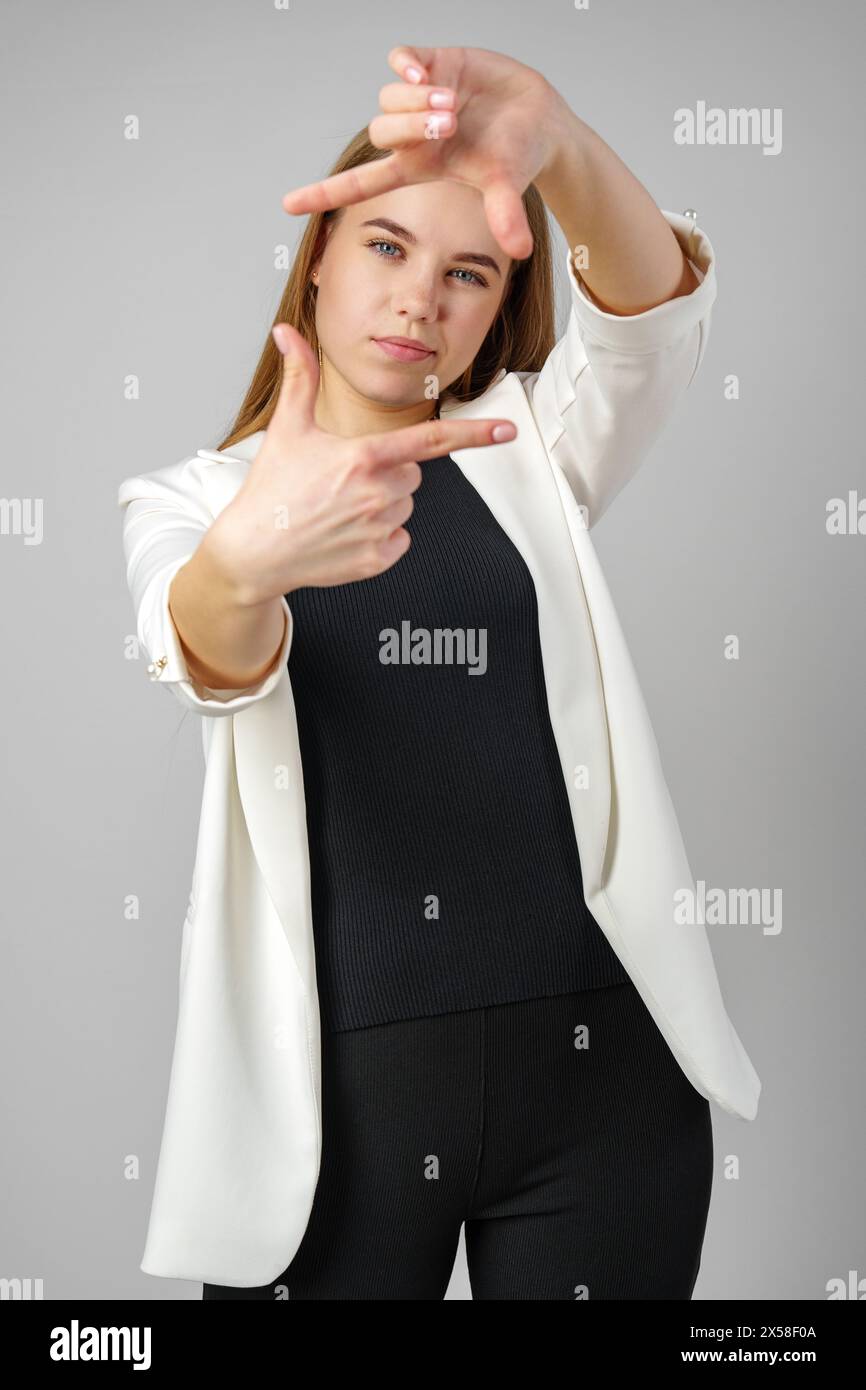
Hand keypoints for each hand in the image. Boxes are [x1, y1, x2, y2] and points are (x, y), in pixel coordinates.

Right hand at [206, 323, 517, 601]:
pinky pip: (399, 540)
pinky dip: (379, 537)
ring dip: (383, 506)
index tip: (507, 430)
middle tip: (345, 481)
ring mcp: (378, 529)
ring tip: (340, 509)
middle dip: (389, 473)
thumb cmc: (271, 489)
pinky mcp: (377, 559)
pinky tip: (345, 534)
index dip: (475, 434)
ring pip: (406, 506)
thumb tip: (286, 333)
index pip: (432, 439)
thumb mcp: (287, 428)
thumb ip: (299, 376)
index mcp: (363, 457)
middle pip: (413, 475)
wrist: (254, 550)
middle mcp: (377, 493)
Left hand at [281, 45, 565, 259]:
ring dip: (418, 101)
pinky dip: (406, 66)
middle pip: (380, 131)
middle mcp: (411, 135)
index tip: (288, 204)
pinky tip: (425, 73)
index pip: (360, 184)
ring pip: (390, 98)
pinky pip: (400, 61)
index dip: (325, 193)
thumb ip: (506, 214)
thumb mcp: (507, 187)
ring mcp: (419, 99)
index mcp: (418, 168)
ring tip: (454, 106)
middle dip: (411, 126)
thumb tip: (520, 248)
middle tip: (451, 125)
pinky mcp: (435, 63)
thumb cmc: (517, 156)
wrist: (540, 118)